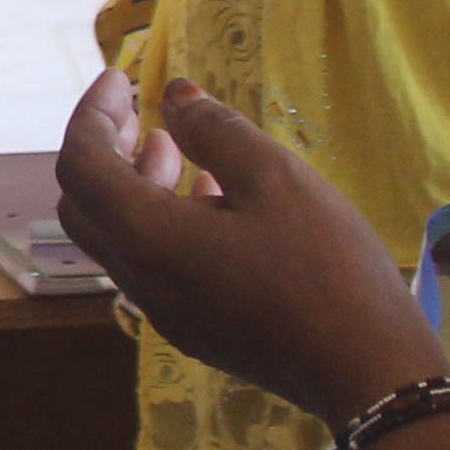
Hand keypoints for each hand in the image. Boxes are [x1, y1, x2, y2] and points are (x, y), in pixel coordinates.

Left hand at [52, 72, 444, 429]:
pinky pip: (153, 265)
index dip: (92, 112)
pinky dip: (161, 221)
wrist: (368, 373)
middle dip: (102, 149)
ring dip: (133, 184)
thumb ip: (215, 130)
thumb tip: (174, 98)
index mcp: (146, 238)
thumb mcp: (276, 178)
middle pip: (84, 203)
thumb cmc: (325, 267)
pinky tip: (213, 202)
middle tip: (137, 114)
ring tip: (175, 149)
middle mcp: (140, 280)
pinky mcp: (196, 330)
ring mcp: (165, 313)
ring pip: (118, 236)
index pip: (80, 163)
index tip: (119, 77)